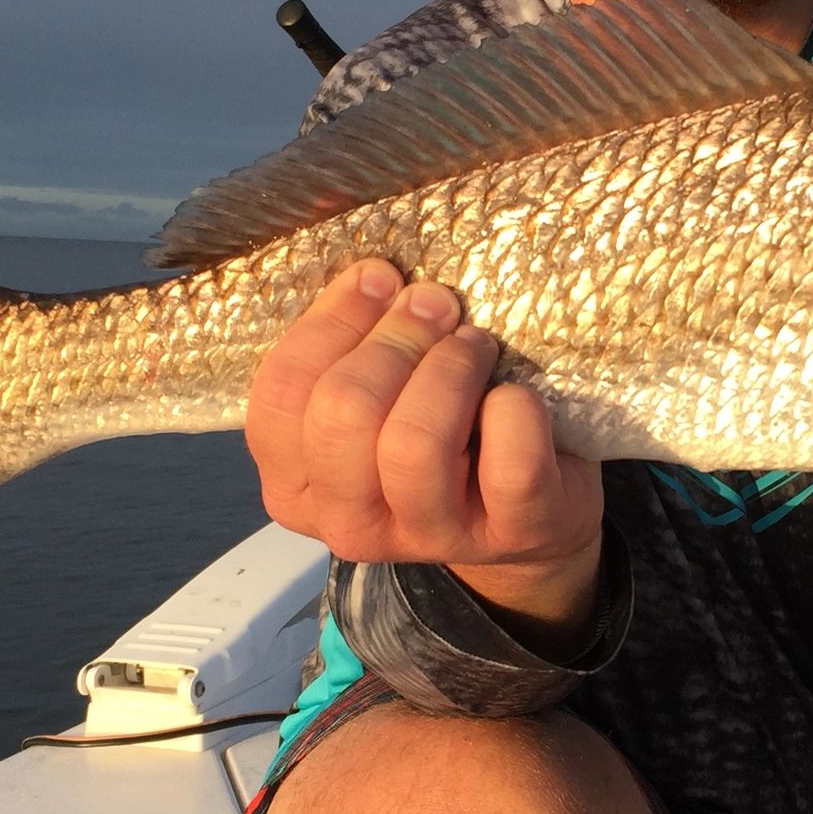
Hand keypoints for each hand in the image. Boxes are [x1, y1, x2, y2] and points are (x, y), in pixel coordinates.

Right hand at [245, 260, 603, 632]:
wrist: (530, 510)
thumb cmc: (441, 433)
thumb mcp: (378, 396)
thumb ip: (353, 347)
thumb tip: (373, 276)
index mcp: (295, 486)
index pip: (282, 393)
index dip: (334, 320)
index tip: (381, 278)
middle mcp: (347, 525)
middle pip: (342, 412)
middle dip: (397, 338)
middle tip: (438, 306)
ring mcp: (430, 538)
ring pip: (414, 443)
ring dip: (452, 369)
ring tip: (475, 345)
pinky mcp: (513, 533)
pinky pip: (510, 463)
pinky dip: (518, 410)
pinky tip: (516, 396)